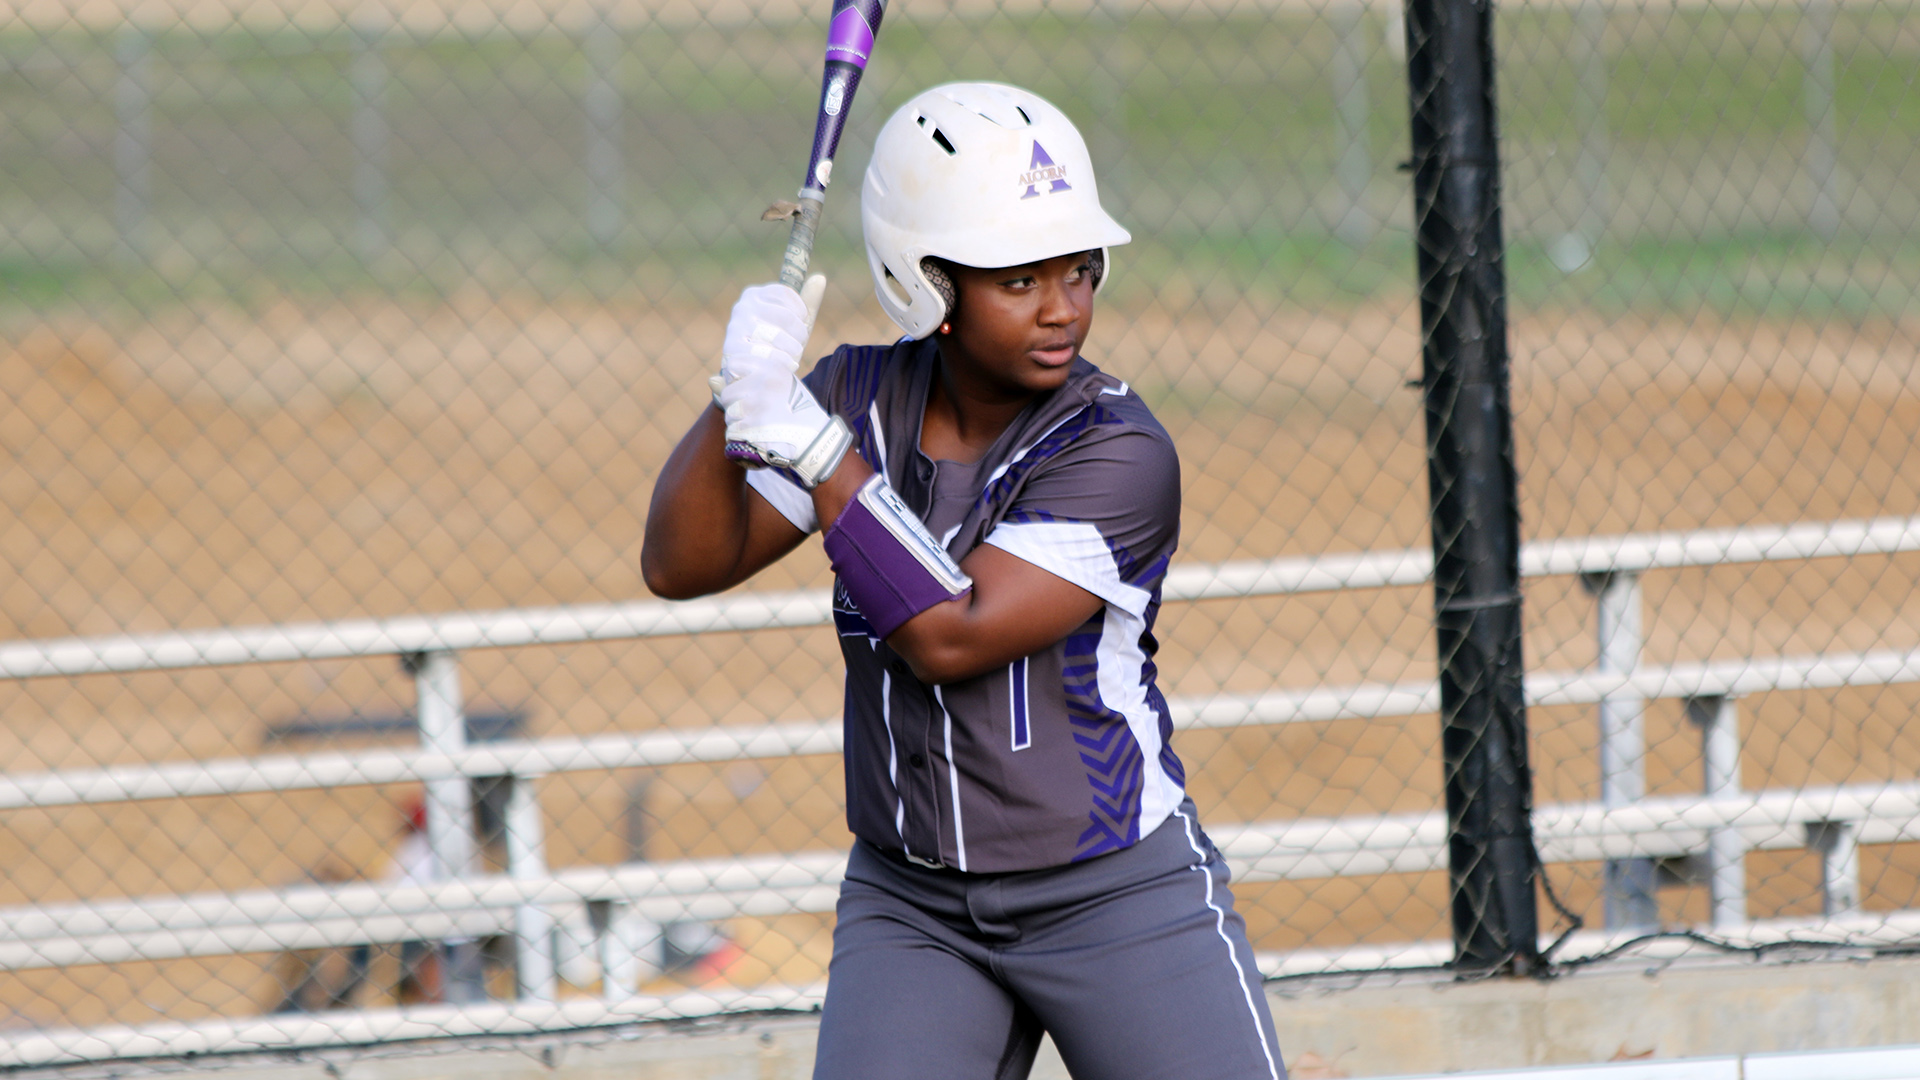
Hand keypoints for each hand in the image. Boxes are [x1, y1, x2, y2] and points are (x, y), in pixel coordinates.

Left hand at [711, 365, 852, 488]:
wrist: (817, 442)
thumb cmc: (796, 413)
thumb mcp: (779, 388)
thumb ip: (747, 381)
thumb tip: (711, 381)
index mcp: (772, 368)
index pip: (734, 365)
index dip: (736, 380)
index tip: (749, 391)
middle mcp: (764, 383)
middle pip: (728, 393)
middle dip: (737, 407)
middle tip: (758, 415)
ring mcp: (758, 405)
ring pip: (729, 415)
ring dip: (739, 424)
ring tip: (761, 427)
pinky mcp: (754, 427)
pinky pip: (732, 432)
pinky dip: (741, 439)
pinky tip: (758, 439)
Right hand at [717, 275, 827, 389]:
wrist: (755, 378)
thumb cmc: (777, 345)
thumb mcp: (795, 323)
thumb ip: (807, 301)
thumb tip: (820, 277)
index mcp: (754, 295)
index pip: (785, 293)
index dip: (800, 312)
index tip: (801, 322)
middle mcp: (741, 308)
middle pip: (785, 316)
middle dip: (799, 334)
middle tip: (797, 345)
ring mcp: (735, 329)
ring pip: (777, 336)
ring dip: (791, 350)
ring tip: (791, 357)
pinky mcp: (734, 353)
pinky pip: (768, 355)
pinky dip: (782, 363)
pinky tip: (784, 366)